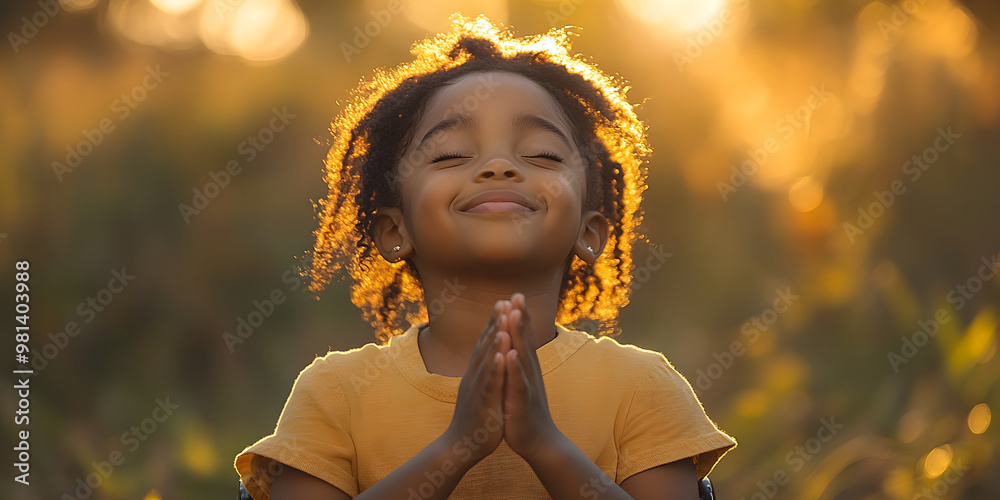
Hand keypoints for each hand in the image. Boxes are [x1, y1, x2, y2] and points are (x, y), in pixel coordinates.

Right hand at [445, 300, 510, 464]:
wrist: (459, 447)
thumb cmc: (473, 417)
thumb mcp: (478, 388)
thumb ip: (482, 370)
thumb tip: (486, 354)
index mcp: (476, 373)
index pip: (485, 343)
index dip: (493, 322)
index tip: (502, 302)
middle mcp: (475, 376)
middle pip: (485, 346)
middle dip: (495, 323)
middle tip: (503, 301)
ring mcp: (478, 390)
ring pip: (488, 362)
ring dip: (496, 341)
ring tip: (504, 321)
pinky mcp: (483, 406)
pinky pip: (491, 386)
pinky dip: (497, 370)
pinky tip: (504, 357)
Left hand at [499, 293, 561, 462]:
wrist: (539, 441)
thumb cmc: (526, 410)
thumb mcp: (521, 382)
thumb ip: (519, 363)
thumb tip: (516, 345)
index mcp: (526, 367)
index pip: (523, 337)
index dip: (520, 316)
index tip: (515, 294)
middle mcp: (530, 372)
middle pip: (525, 340)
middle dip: (521, 317)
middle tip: (518, 294)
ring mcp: (528, 385)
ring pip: (523, 356)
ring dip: (519, 335)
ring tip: (515, 314)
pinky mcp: (522, 401)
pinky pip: (519, 382)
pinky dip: (515, 368)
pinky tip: (511, 354)